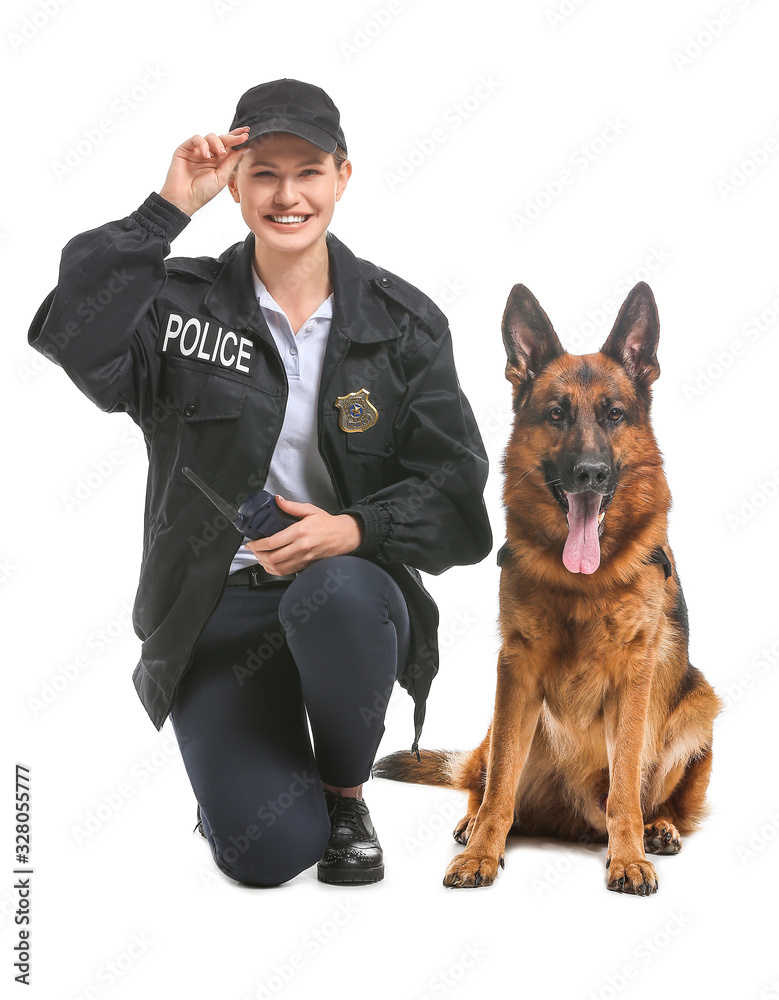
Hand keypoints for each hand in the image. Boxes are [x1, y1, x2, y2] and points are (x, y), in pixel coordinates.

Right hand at [158, 126, 250, 216]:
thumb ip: (231, 161)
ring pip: (210, 137)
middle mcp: (209, 155)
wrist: (185, 199)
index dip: (237, 139)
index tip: (247, 134)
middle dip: (232, 137)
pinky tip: (206, 155)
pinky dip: (203, 144)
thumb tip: (244, 148)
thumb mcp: (222, 177)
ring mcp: (197, 151)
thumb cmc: (203, 192)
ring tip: (220, 153)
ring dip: (218, 143)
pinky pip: (196, 139)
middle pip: (222, 139)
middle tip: (241, 137)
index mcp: (219, 162)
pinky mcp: (185, 149)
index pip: (229, 147)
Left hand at [244, 496, 363, 574]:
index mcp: (300, 532)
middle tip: (253, 550)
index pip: (272, 542)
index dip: (257, 544)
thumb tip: (278, 500)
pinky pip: (286, 572)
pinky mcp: (306, 565)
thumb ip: (291, 506)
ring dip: (264, 563)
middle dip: (258, 555)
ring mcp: (303, 558)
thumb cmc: (328, 524)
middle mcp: (301, 547)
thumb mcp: (310, 510)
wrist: (344, 536)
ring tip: (259, 556)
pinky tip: (270, 565)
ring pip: (278, 567)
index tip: (250, 543)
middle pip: (272, 557)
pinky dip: (274, 570)